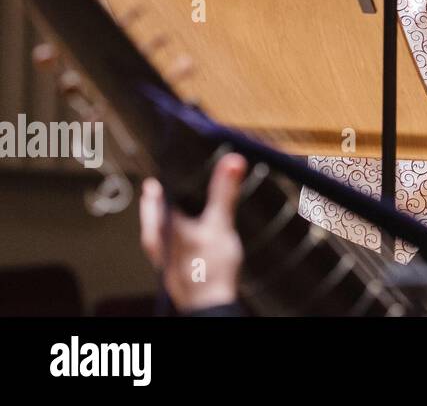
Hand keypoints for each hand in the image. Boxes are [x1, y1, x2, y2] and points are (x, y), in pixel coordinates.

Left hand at [139, 152, 245, 312]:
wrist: (209, 304)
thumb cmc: (209, 269)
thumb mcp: (220, 223)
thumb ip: (225, 191)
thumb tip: (232, 162)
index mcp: (161, 225)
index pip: (155, 194)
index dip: (160, 178)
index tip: (162, 166)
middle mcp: (157, 240)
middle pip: (154, 212)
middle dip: (161, 198)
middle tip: (163, 185)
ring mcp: (162, 256)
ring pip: (160, 228)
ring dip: (168, 216)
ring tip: (178, 207)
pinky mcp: (171, 267)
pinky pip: (169, 242)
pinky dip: (177, 232)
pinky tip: (191, 235)